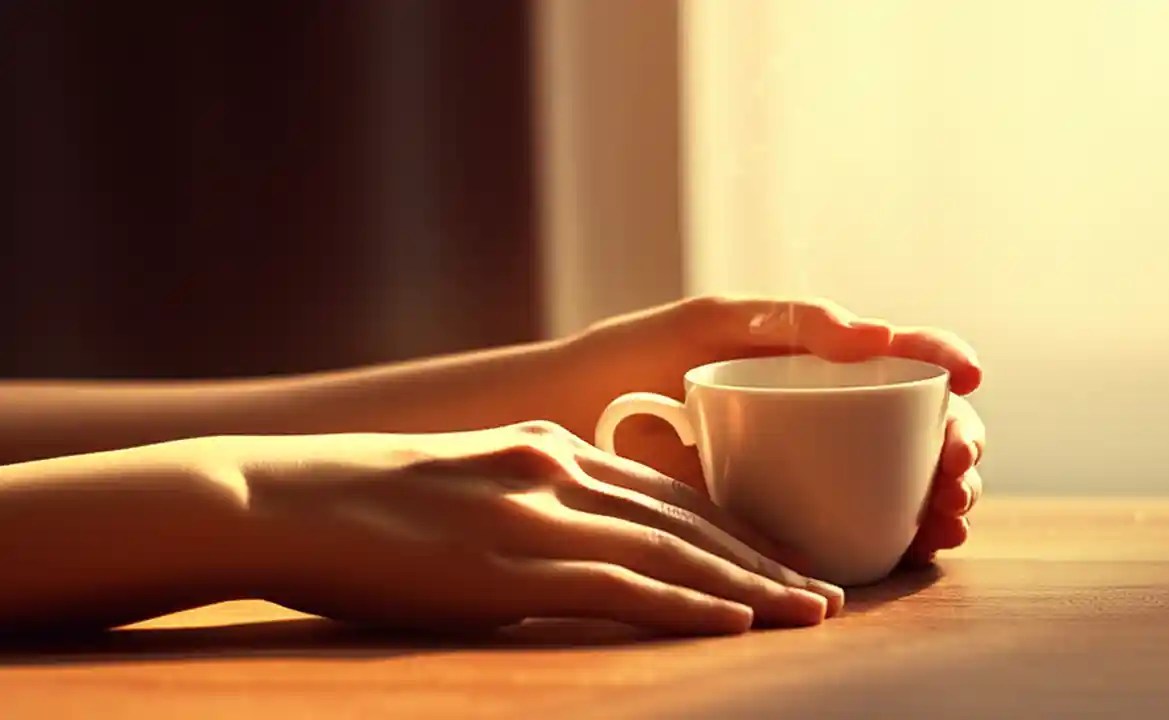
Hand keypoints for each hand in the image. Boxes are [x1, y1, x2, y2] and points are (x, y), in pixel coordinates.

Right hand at [234, 424, 844, 635]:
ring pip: (673, 553)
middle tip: (829, 592)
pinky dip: (687, 607)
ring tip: (811, 613)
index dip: (738, 530)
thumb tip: (577, 532)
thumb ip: (530, 494)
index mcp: (551, 448)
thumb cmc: (370, 497)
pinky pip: (621, 588)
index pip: (669, 493)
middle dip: (766, 560)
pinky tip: (736, 623)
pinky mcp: (511, 564)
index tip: (786, 559)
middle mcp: (560, 469)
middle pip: (690, 520)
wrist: (288, 496)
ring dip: (751, 587)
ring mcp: (539, 514)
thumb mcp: (466, 477)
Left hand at [562, 296, 986, 566]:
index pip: (903, 356)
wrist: (576, 419)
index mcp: (820, 358)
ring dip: (949, 495)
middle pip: (922, 426)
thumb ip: (790, 319)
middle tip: (956, 467)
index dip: (947, 361)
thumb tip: (881, 335)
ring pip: (908, 480)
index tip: (968, 376)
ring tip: (950, 511)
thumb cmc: (638, 356)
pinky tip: (923, 542)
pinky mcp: (795, 517)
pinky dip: (910, 535)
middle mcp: (830, 413)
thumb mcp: (709, 323)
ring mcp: (816, 467)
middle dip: (960, 445)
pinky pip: (868, 526)